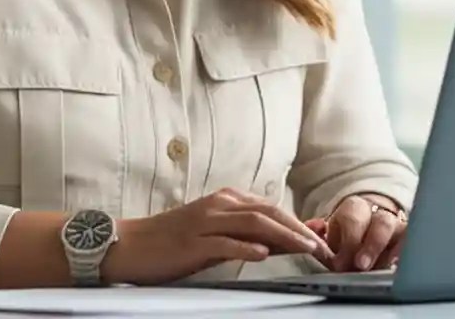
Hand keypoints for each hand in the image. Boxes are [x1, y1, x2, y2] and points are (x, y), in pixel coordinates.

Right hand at [100, 188, 334, 284]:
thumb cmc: (174, 242)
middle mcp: (220, 205)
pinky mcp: (192, 242)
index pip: (273, 209)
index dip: (300, 223)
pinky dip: (247, 247)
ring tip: (306, 249)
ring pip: (254, 223)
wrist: (131, 245)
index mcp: (226, 200)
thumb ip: (248, 235)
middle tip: (324, 248)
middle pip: (270, 213)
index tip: (322, 239)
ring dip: (285, 237)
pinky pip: (225, 242)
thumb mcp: (215, 234)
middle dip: (301, 231)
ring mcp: (206, 222)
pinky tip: (263, 254)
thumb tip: (284, 241)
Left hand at [305, 194, 405, 272]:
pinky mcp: (407, 240)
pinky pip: (411, 243)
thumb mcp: (329, 237)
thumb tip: (311, 227)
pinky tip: (398, 267)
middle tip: (360, 266)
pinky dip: (405, 254)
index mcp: (354, 209)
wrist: (364, 237)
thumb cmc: (345, 239)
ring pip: (399, 230)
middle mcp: (377, 214)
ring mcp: (395, 227)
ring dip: (391, 252)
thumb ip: (317, 234)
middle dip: (371, 245)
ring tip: (382, 269)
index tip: (340, 264)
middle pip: (380, 223)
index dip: (348, 241)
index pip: (353, 217)